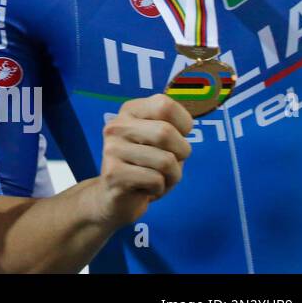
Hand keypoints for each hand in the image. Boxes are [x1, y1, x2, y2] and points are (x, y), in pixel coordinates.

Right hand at [93, 93, 193, 226]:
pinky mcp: (113, 174)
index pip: (164, 104)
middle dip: (180, 153)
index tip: (178, 138)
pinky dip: (159, 189)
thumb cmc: (146, 166)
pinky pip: (156, 180)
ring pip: (165, 160)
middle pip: (165, 133)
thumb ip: (172, 126)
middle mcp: (116, 125)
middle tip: (170, 163)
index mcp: (130, 111)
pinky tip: (145, 188)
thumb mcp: (160, 141)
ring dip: (172, 176)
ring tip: (157, 178)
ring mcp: (112, 149)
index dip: (183, 124)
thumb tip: (189, 121)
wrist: (115, 198)